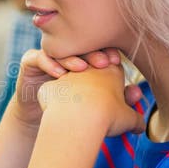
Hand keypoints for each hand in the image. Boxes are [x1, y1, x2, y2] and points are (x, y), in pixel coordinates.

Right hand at [11, 47, 141, 132]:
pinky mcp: (30, 62)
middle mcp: (67, 54)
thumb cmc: (75, 114)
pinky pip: (38, 57)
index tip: (117, 62)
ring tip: (82, 69)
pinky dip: (49, 64)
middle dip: (93, 54)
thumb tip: (137, 93)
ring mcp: (48, 56)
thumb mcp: (101, 109)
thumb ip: (121, 101)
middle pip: (79, 46)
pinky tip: (59, 75)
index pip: (97, 48)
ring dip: (72, 58)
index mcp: (84, 58)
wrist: (43, 121)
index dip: (107, 53)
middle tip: (104, 63)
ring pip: (60, 50)